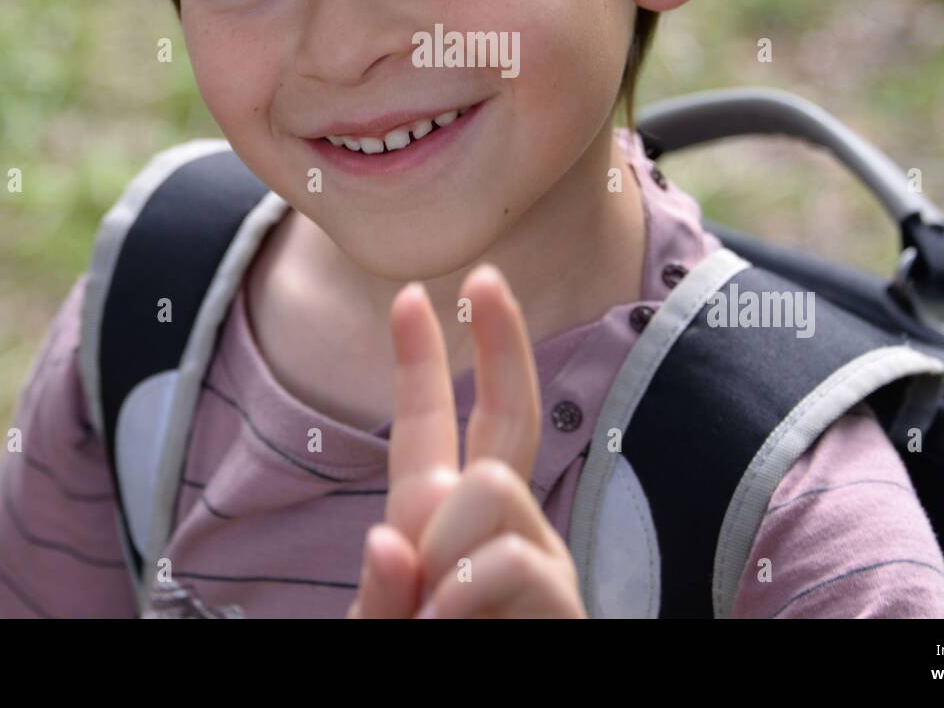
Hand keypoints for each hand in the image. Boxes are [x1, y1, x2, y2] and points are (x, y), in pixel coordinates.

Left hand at [346, 263, 586, 618]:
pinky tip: (454, 631)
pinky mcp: (565, 602)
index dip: (419, 363)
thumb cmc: (420, 675)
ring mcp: (541, 562)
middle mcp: (501, 532)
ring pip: (492, 486)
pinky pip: (510, 558)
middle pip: (511, 413)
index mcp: (442, 530)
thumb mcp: (378, 637)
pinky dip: (466, 598)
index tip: (410, 297)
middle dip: (501, 339)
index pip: (433, 433)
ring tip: (436, 619)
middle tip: (486, 275)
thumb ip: (378, 599)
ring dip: (447, 551)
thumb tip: (387, 541)